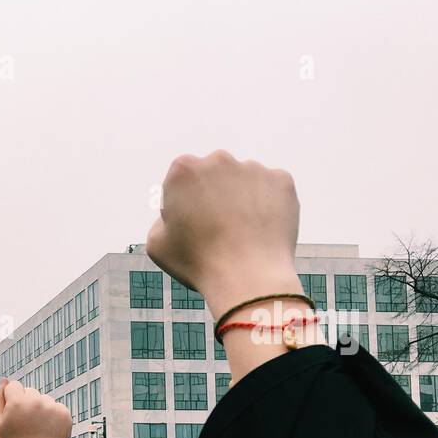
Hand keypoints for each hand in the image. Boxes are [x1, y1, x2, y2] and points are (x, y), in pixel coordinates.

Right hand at [0, 380, 71, 437]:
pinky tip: (48, 429)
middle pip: (30, 391)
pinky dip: (53, 416)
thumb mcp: (0, 422)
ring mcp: (52, 407)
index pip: (14, 385)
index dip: (12, 399)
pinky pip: (56, 407)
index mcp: (17, 401)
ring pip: (44, 399)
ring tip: (37, 427)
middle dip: (27, 402)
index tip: (14, 412)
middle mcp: (35, 401)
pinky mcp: (64, 413)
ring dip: (41, 408)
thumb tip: (4, 379)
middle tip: (26, 423)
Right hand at [147, 151, 302, 326]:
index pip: (181, 180)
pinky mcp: (281, 180)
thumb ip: (162, 218)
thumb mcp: (156, 244)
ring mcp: (254, 168)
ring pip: (243, 181)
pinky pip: (270, 189)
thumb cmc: (197, 263)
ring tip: (241, 234)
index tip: (189, 225)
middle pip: (213, 174)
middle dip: (212, 195)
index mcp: (184, 170)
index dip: (183, 203)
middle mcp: (219, 160)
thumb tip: (177, 212)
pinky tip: (259, 230)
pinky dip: (266, 205)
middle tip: (216, 229)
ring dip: (240, 199)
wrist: (248, 277)